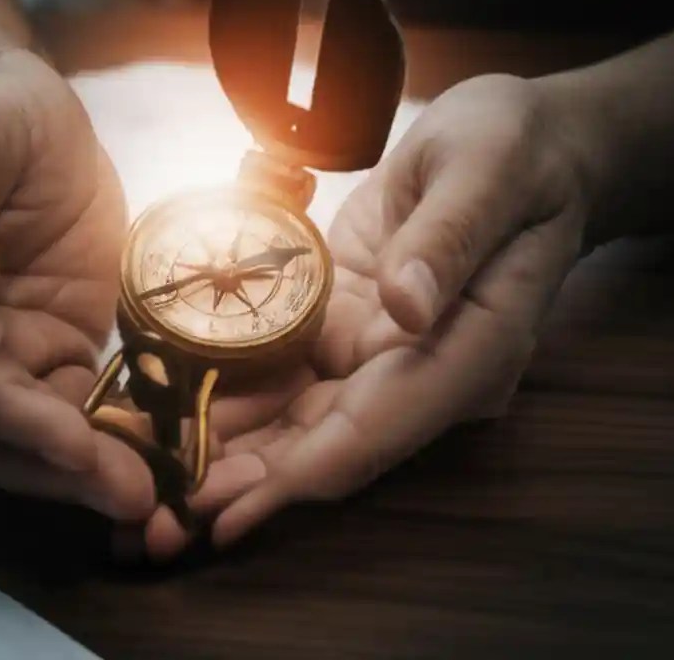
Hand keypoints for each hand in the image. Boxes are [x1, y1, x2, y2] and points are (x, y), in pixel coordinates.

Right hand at [0, 49, 153, 520]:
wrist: (21, 112)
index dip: (3, 414)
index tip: (74, 444)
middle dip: (46, 465)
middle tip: (126, 493)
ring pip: (15, 434)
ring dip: (75, 471)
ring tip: (146, 494)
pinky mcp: (41, 349)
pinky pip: (65, 409)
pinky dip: (104, 439)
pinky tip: (153, 456)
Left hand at [139, 74, 599, 558]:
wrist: (526, 147)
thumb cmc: (518, 148)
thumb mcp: (489, 170)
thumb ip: (448, 238)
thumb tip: (405, 306)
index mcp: (470, 352)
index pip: (376, 431)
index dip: (299, 476)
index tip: (228, 513)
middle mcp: (421, 374)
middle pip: (325, 446)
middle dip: (242, 487)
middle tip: (158, 526)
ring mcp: (383, 357)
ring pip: (296, 422)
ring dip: (226, 457)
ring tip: (148, 487)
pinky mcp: (350, 329)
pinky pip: (285, 374)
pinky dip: (231, 399)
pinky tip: (170, 417)